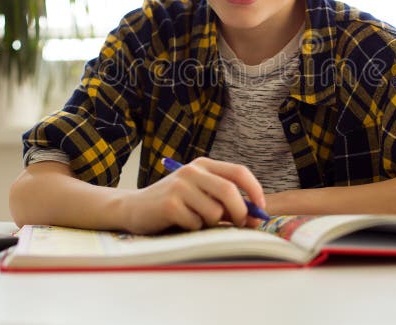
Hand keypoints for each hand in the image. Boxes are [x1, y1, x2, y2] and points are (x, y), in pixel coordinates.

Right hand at [121, 157, 265, 234]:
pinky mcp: (170, 203)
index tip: (261, 209)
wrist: (134, 208)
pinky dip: (194, 230)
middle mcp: (192, 170)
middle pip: (230, 191)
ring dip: (212, 224)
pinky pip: (196, 224)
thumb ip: (226, 203)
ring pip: (215, 212)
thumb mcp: (201, 196)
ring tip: (196, 221)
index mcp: (204, 165)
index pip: (239, 172)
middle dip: (240, 212)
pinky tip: (180, 223)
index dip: (255, 190)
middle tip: (240, 225)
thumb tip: (256, 218)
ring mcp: (180, 185)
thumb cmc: (175, 205)